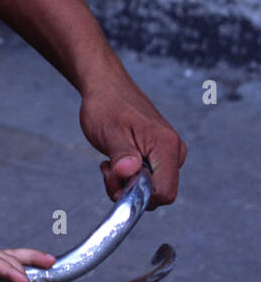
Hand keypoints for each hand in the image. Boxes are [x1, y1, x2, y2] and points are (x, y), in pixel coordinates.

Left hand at [79, 75, 185, 206]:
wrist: (106, 86)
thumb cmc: (106, 105)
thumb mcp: (108, 132)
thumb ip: (121, 155)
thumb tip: (130, 174)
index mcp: (166, 146)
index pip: (164, 192)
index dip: (139, 195)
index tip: (116, 180)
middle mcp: (175, 151)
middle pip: (158, 192)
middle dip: (130, 188)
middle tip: (108, 168)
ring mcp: (169, 152)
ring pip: (152, 186)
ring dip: (127, 181)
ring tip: (110, 161)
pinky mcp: (161, 153)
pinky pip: (149, 176)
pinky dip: (130, 174)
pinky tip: (117, 159)